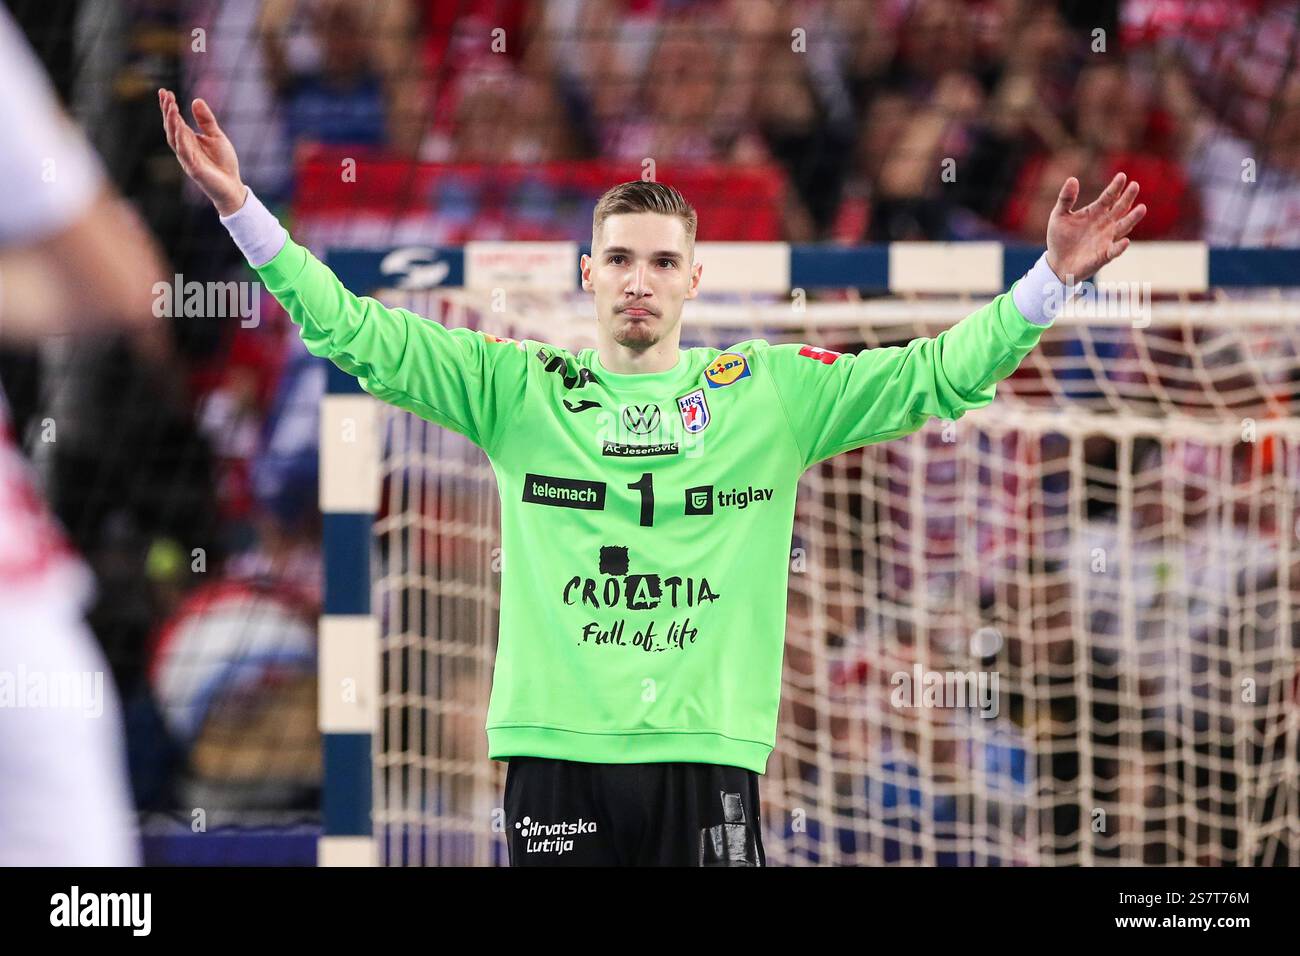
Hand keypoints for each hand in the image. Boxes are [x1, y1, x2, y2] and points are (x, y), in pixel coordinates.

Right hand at [158, 89, 245, 215]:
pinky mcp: (194, 169)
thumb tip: (196, 100)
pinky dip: (181, 141)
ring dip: (172, 123)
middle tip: (165, 95)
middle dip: (167, 111)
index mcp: (189, 140)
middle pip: (171, 127)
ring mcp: (187, 159)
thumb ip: (206, 121)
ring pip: (174, 139)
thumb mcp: (216, 137)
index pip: (175, 120)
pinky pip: (184, 154)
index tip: (165, 91)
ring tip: (171, 107)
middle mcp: (184, 148)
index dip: (169, 107)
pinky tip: (180, 129)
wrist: (232, 186)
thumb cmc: (223, 163)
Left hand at [1045, 173, 1146, 282]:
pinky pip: (1114, 251)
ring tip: (1142, 208)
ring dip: (1132, 219)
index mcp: (1095, 212)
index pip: (1108, 197)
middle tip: (1135, 185)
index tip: (1121, 176)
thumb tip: (1072, 179)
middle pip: (1120, 208)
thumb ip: (1066, 198)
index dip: (1115, 187)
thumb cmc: (1060, 238)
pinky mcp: (1103, 255)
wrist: (1057, 263)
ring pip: (1123, 227)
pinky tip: (1125, 241)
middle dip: (1128, 197)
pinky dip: (1119, 247)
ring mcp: (1106, 239)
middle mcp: (1105, 224)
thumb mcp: (1059, 215)